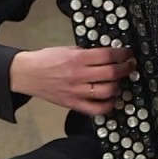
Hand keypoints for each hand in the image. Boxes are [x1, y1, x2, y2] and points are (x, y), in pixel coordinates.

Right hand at [9, 46, 135, 115]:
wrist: (27, 74)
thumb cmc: (46, 59)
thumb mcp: (67, 49)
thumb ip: (86, 53)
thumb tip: (107, 56)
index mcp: (77, 58)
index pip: (108, 56)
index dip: (122, 54)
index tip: (128, 54)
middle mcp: (79, 76)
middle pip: (112, 74)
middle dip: (126, 68)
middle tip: (130, 66)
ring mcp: (77, 92)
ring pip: (107, 91)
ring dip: (119, 86)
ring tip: (120, 81)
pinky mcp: (73, 104)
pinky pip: (96, 109)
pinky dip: (108, 105)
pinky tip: (111, 98)